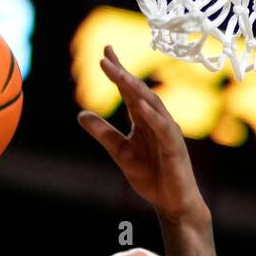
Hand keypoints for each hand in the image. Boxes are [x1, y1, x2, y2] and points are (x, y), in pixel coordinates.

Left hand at [78, 46, 207, 221]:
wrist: (172, 203)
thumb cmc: (151, 177)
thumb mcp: (121, 153)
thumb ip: (104, 134)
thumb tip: (80, 115)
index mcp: (144, 120)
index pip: (129, 91)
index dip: (117, 71)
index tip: (104, 52)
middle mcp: (157, 120)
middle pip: (138, 91)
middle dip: (123, 74)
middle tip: (105, 58)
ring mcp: (168, 132)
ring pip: (152, 104)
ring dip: (135, 88)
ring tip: (119, 75)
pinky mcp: (175, 147)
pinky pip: (163, 128)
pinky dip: (152, 116)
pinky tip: (139, 106)